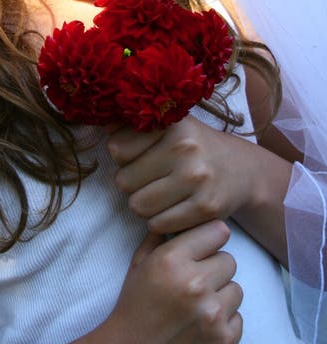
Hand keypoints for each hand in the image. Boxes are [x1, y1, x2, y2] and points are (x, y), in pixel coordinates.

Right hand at [103, 220, 241, 343]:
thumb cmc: (134, 306)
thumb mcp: (139, 263)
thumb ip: (160, 236)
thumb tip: (181, 215)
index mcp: (173, 260)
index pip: (218, 231)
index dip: (211, 239)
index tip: (205, 246)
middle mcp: (195, 284)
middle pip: (229, 261)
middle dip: (215, 268)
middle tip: (197, 281)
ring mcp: (212, 315)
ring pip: (236, 290)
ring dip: (221, 295)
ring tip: (199, 305)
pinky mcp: (224, 341)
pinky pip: (238, 318)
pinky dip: (224, 322)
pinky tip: (203, 324)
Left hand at [106, 116, 254, 234]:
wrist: (242, 170)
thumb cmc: (193, 146)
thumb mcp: (168, 126)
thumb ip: (132, 123)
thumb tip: (100, 119)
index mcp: (170, 124)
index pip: (116, 148)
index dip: (122, 156)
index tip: (136, 155)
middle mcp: (184, 148)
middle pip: (123, 181)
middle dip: (131, 184)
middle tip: (148, 180)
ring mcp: (196, 178)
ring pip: (138, 205)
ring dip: (143, 205)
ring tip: (158, 195)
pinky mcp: (205, 208)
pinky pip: (158, 224)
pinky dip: (159, 221)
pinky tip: (172, 208)